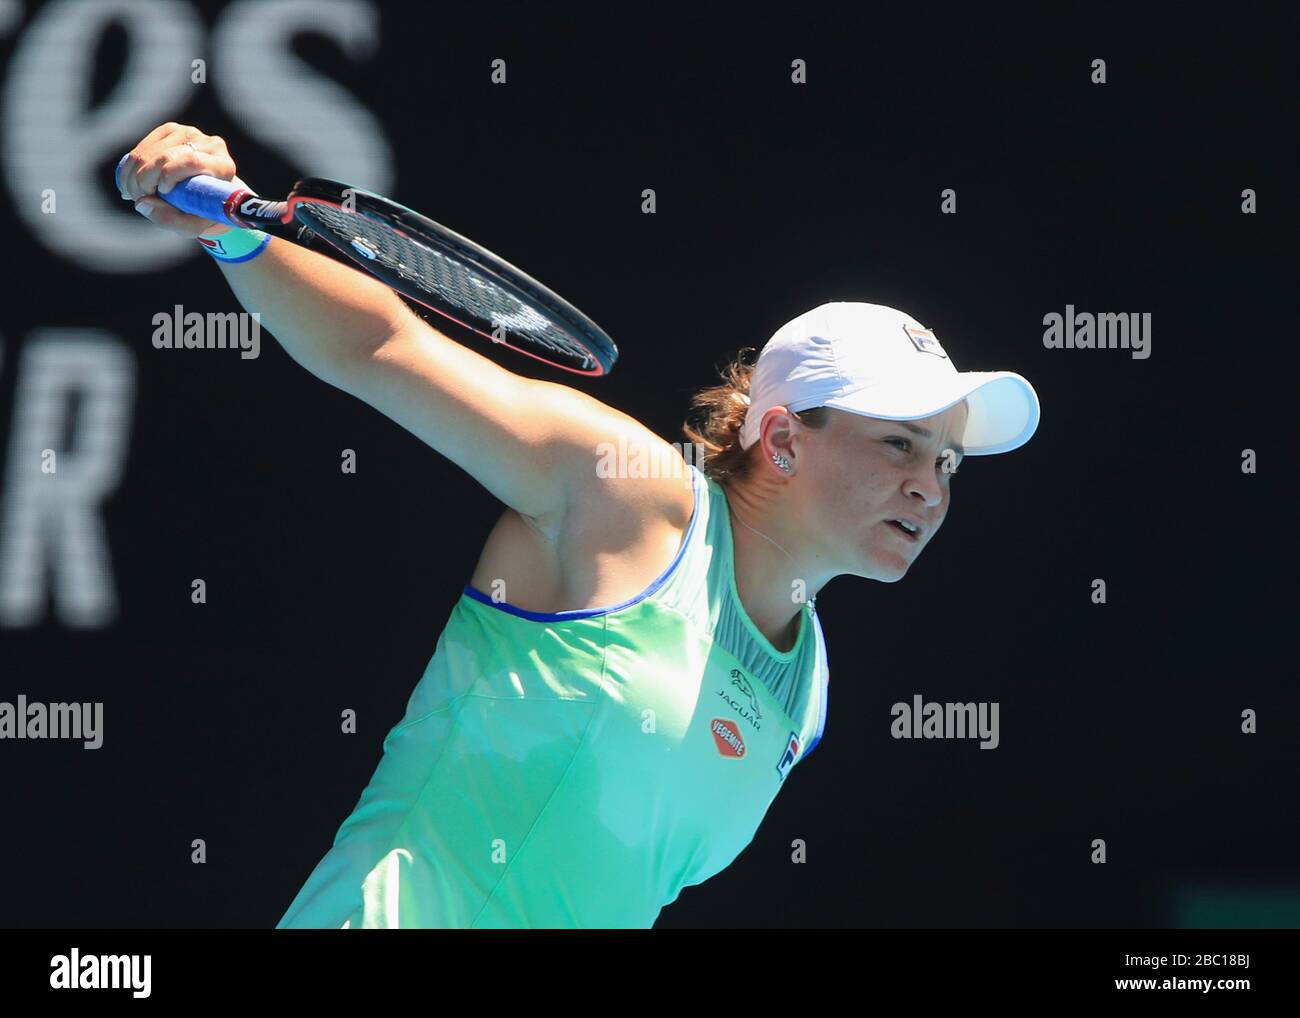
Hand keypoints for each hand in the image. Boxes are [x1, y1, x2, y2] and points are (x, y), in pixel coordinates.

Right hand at [118, 123, 247, 237]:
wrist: (207, 196)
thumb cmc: (203, 212)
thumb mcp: (193, 225)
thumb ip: (171, 220)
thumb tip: (141, 203)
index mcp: (223, 166)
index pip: (191, 160)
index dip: (168, 175)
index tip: (161, 193)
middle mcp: (210, 145)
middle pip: (165, 155)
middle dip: (145, 179)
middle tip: (140, 198)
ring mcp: (190, 134)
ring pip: (149, 151)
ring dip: (134, 175)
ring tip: (136, 194)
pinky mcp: (172, 130)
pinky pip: (142, 146)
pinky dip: (130, 167)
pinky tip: (132, 182)